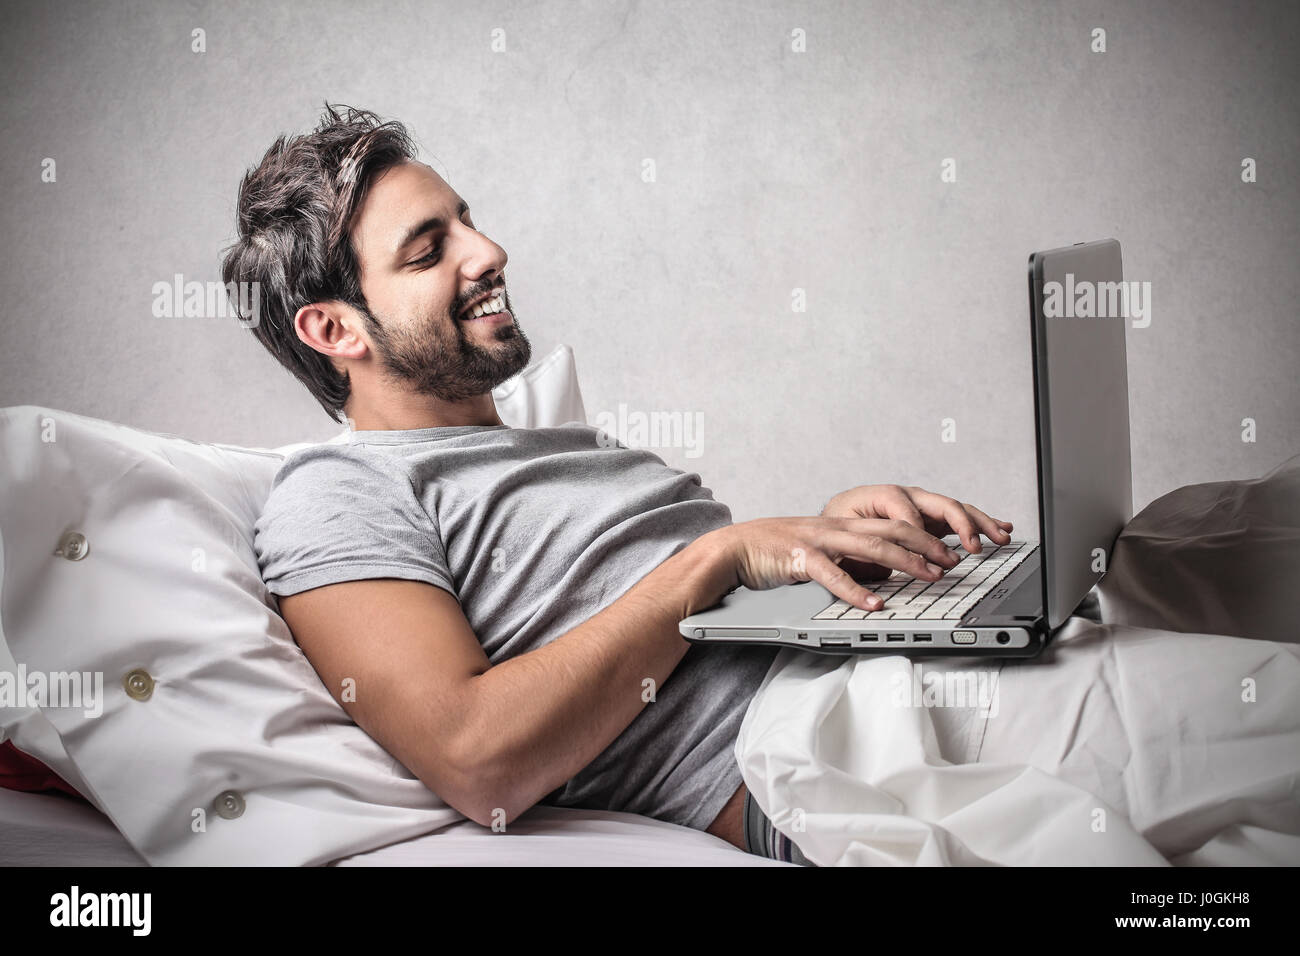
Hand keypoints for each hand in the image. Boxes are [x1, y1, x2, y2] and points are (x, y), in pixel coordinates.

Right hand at [714, 516, 962, 610]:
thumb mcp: (820, 549)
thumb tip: (882, 574)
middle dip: (927, 546)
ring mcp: (819, 541)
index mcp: (843, 525)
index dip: (925, 537)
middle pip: (892, 530)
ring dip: (905, 562)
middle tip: (954, 563)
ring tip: (930, 577)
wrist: (735, 547)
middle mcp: (836, 528)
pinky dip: (856, 591)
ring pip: (871, 548)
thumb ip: (848, 556)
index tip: (951, 551)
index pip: (893, 524)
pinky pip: (833, 575)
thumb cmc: (776, 551)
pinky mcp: (800, 559)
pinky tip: (875, 604)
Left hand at [820, 484, 1012, 581]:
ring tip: (1000, 536)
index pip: (908, 515)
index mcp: (882, 496)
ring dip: (980, 523)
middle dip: (961, 525)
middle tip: (974, 546)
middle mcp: (907, 496)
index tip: (930, 560)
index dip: (920, 538)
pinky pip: (958, 517)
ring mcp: (921, 505)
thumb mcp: (845, 536)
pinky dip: (980, 522)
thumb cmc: (838, 525)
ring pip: (955, 509)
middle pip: (940, 504)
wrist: (835, 519)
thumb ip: (867, 548)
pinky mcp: (931, 517)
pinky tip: (1001, 527)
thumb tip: (888, 567)